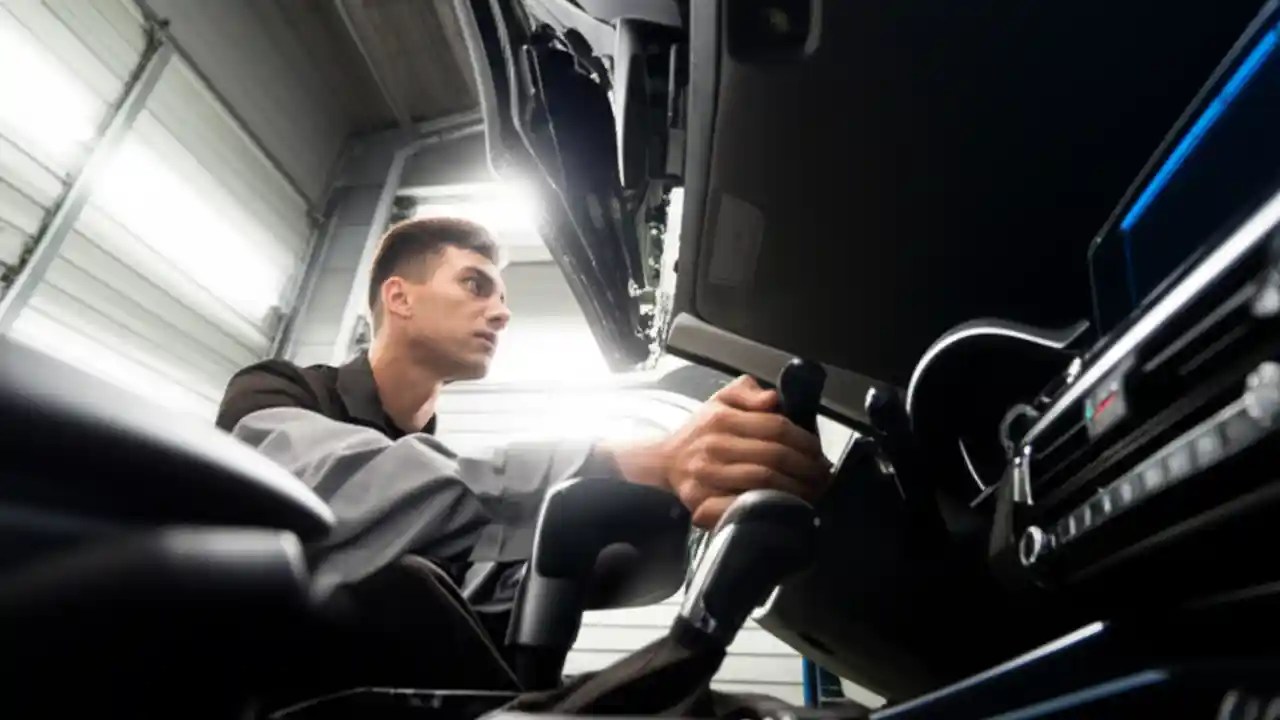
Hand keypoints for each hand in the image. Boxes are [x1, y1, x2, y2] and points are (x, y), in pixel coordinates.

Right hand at [608, 375, 832, 527]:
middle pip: (774, 457)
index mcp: (722, 418)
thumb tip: (773, 399)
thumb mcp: (721, 399)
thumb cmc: (702, 430)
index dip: (806, 441)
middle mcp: (714, 446)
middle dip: (807, 469)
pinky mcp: (701, 503)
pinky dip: (767, 509)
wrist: (664, 460)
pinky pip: (741, 507)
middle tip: (823, 476)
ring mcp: (707, 477)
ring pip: (763, 483)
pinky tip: (785, 509)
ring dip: (796, 490)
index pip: (777, 427)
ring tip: (813, 492)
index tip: (820, 453)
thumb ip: (748, 392)